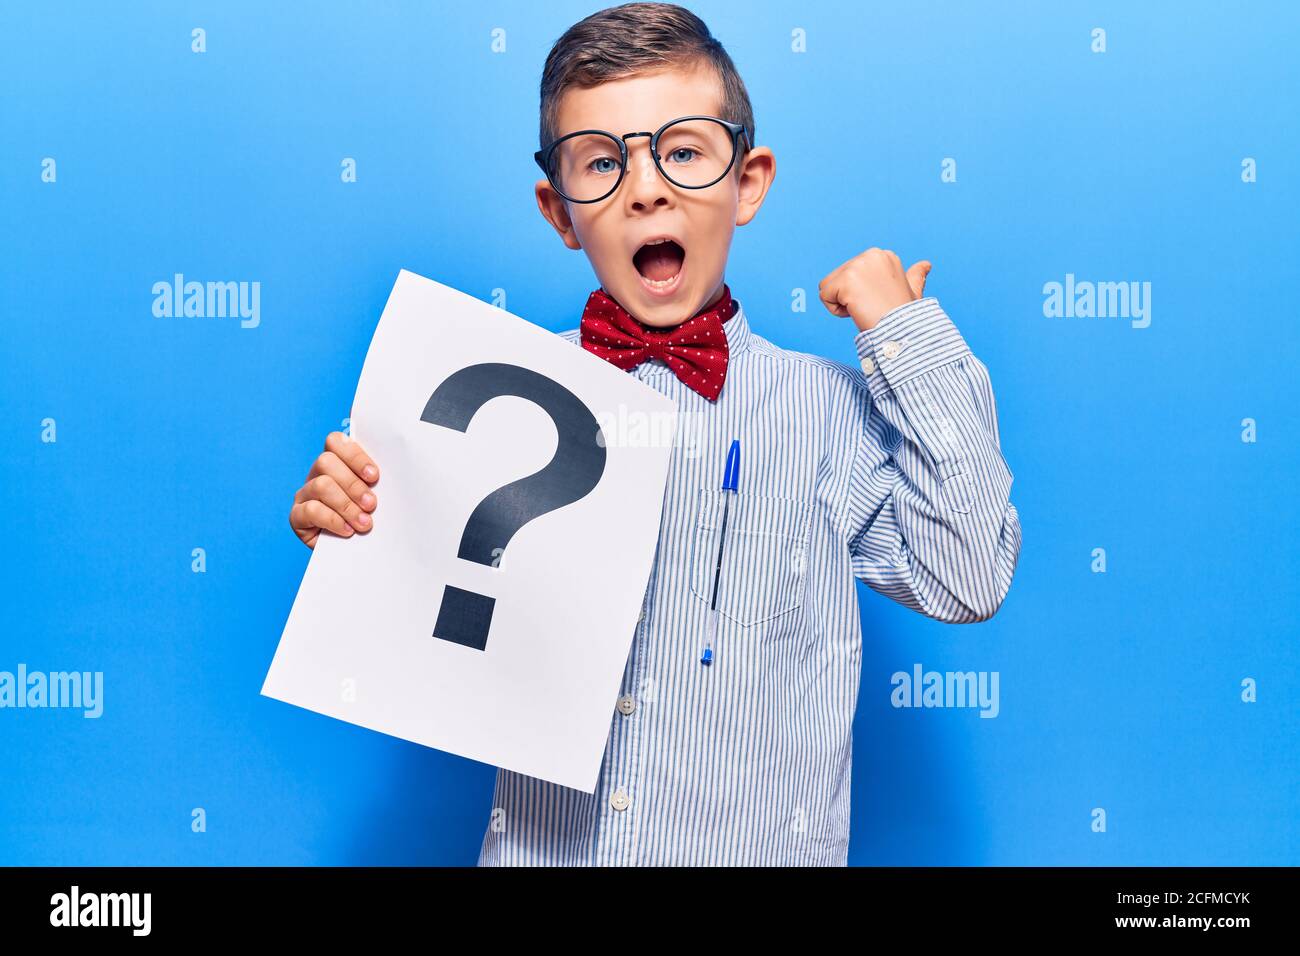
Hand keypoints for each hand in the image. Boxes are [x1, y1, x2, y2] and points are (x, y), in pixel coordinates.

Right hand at [289, 431, 380, 549]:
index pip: (335, 441)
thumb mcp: (373, 496)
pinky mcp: (297, 516)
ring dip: (346, 505)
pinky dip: (334, 520)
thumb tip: (392, 473)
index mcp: (336, 462)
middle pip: (326, 462)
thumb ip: (374, 482)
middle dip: (353, 484)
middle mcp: (316, 474)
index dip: (354, 456)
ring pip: (321, 485)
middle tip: (372, 504)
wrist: (354, 552)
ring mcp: (304, 494)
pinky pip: (311, 510)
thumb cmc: (367, 517)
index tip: (374, 476)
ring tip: (364, 523)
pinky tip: (348, 530)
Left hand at [818, 248, 931, 331]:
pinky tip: (856, 311)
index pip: (851, 273)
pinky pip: (823, 296)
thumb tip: (926, 265)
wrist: (901, 332)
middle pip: (837, 278)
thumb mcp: (912, 291)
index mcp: (883, 255)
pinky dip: (835, 310)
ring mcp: (857, 265)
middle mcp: (870, 254)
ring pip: (828, 286)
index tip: (878, 301)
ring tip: (864, 309)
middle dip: (849, 297)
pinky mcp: (846, 280)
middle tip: (871, 307)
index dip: (861, 293)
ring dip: (841, 304)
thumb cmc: (905, 316)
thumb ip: (915, 276)